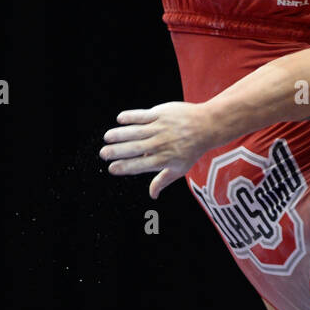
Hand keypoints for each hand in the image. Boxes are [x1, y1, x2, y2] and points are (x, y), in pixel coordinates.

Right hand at [99, 101, 213, 198]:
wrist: (206, 126)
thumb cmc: (192, 150)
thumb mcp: (179, 169)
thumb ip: (162, 181)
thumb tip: (152, 195)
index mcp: (162, 160)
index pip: (139, 166)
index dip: (124, 168)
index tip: (112, 168)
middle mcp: (159, 145)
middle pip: (134, 149)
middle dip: (117, 152)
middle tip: (103, 154)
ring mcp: (160, 128)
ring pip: (135, 132)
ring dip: (119, 135)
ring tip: (107, 137)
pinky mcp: (160, 114)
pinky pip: (142, 116)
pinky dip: (130, 117)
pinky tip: (119, 119)